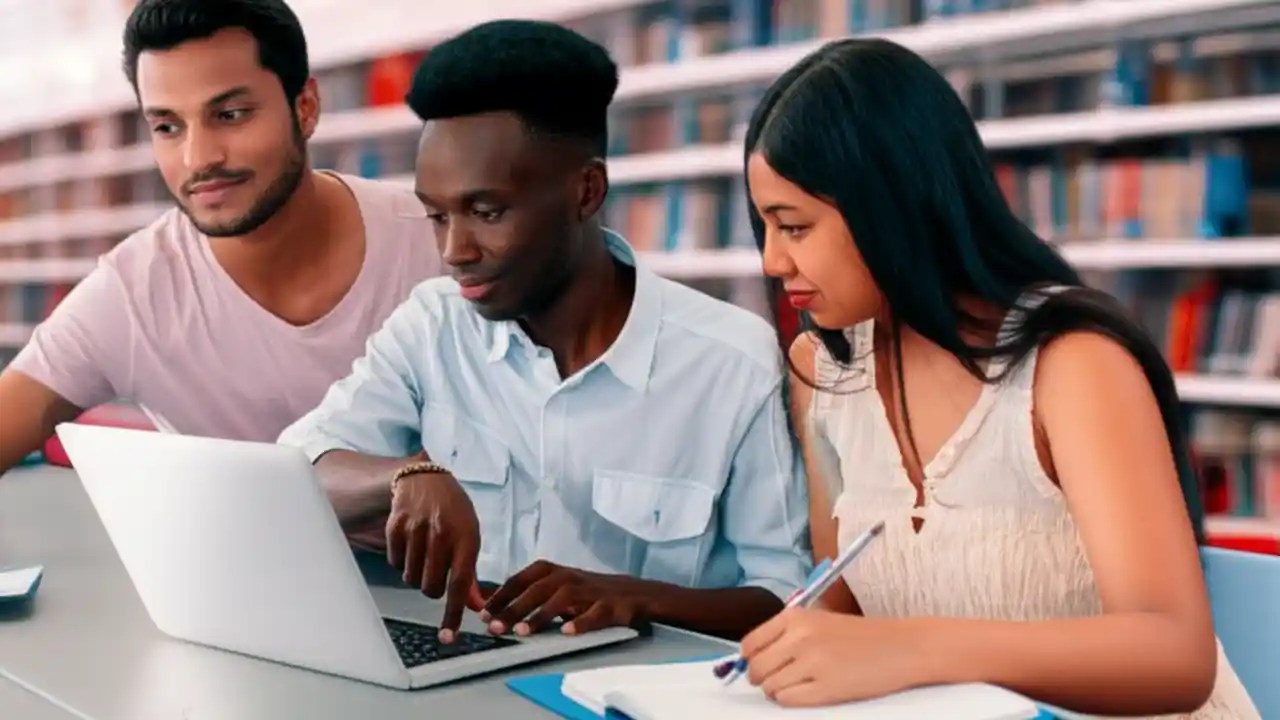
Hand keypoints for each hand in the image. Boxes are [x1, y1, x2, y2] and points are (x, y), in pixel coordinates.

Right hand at [385, 471, 485, 641]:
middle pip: (431, 586)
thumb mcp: (470, 536)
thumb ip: (470, 573)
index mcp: (466, 537)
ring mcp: (416, 528)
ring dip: (416, 575)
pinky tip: (410, 543)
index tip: (448, 637)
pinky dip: (401, 561)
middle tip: (435, 573)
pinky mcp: (395, 526)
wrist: (426, 478)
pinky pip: (394, 562)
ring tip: (424, 554)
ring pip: (411, 578)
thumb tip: (477, 608)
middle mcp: (442, 533)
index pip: (459, 584)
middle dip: (432, 589)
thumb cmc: (453, 511)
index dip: (452, 613)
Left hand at [480, 560, 654, 636]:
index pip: (521, 580)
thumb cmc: (589, 592)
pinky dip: (581, 622)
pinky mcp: (611, 605)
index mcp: (554, 571)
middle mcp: (570, 577)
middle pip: (538, 590)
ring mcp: (591, 590)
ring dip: (541, 615)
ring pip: (562, 599)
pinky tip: (567, 632)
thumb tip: (496, 612)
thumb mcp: (559, 588)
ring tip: (523, 631)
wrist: (636, 593)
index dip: (501, 595)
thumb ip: (532, 596)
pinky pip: (594, 613)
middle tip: (494, 627)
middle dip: (514, 608)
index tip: (482, 613)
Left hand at [739, 608, 931, 706]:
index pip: (750, 644)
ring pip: (770, 687)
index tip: (758, 664)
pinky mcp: (825, 688)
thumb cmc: (860, 636)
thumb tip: (751, 658)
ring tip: (799, 683)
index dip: (750, 659)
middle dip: (761, 678)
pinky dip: (791, 700)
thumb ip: (786, 634)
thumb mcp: (818, 621)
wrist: (900, 646)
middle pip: (756, 668)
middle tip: (776, 679)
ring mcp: (812, 663)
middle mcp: (799, 637)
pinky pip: (788, 700)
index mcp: (795, 617)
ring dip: (778, 690)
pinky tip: (808, 691)